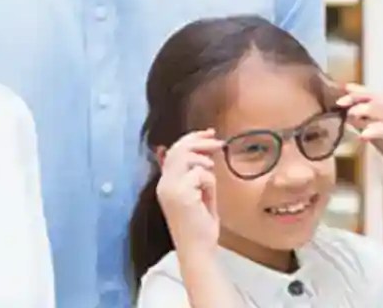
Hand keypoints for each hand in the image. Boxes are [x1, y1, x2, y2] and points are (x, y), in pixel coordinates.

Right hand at [156, 129, 223, 251]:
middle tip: (219, 143)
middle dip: (201, 142)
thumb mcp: (199, 194)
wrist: (198, 249)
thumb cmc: (200, 226)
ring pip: (190, 158)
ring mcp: (170, 188)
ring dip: (206, 167)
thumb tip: (206, 152)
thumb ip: (199, 174)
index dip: (192, 139)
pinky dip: (209, 183)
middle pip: (180, 149)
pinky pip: (201, 173)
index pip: (174, 151)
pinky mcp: (181, 193)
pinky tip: (207, 198)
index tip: (209, 133)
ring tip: (209, 185)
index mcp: (165, 183)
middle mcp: (164, 184)